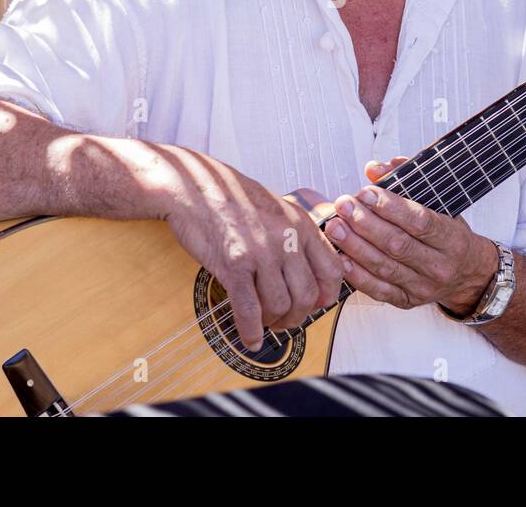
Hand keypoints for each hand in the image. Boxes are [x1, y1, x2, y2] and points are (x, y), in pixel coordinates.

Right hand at [159, 151, 343, 350]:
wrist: (193, 187)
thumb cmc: (232, 198)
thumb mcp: (277, 208)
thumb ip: (297, 236)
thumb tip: (309, 272)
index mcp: (301, 224)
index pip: (331, 270)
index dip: (326, 295)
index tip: (316, 305)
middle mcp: (287, 238)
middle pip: (307, 295)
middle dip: (296, 316)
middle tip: (283, 320)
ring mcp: (261, 252)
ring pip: (280, 306)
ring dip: (272, 321)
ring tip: (263, 320)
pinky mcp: (234, 264)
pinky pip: (249, 310)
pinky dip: (251, 331)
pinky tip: (250, 339)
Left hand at [327, 157, 499, 314]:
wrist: (467, 275)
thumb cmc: (448, 233)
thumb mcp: (439, 203)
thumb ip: (407, 180)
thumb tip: (374, 168)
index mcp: (452, 238)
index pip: (420, 221)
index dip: (390, 207)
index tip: (365, 193)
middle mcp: (439, 265)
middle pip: (398, 245)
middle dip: (365, 224)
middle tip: (343, 206)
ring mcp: (423, 287)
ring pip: (385, 267)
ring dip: (355, 246)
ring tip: (335, 227)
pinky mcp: (407, 301)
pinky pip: (379, 290)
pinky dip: (357, 275)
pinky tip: (340, 258)